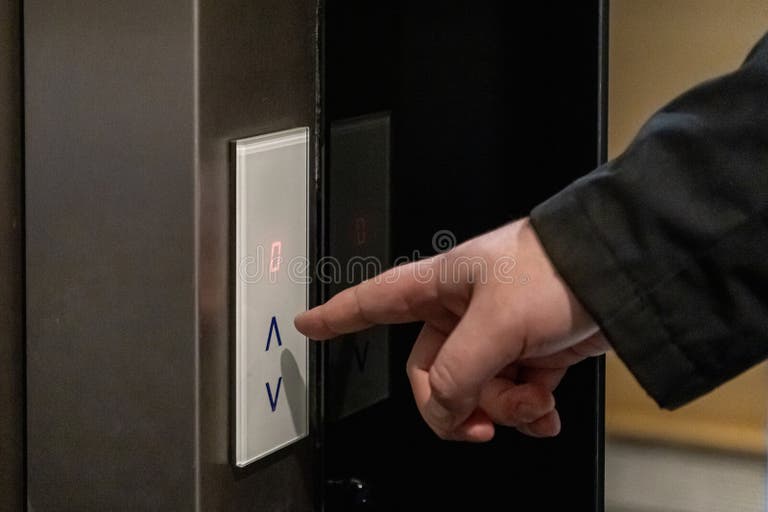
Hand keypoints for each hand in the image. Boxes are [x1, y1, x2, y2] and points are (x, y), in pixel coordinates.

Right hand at [295, 218, 607, 441]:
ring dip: (505, 409)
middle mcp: (463, 310)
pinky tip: (546, 412)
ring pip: (475, 391)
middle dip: (459, 403)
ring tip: (534, 402)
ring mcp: (497, 334)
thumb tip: (443, 410)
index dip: (338, 315)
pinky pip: (512, 395)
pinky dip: (528, 411)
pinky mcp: (530, 351)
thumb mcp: (498, 320)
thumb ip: (457, 370)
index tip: (309, 324)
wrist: (625, 274)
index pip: (374, 301)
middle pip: (431, 374)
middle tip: (482, 420)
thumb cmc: (561, 268)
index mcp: (441, 286)